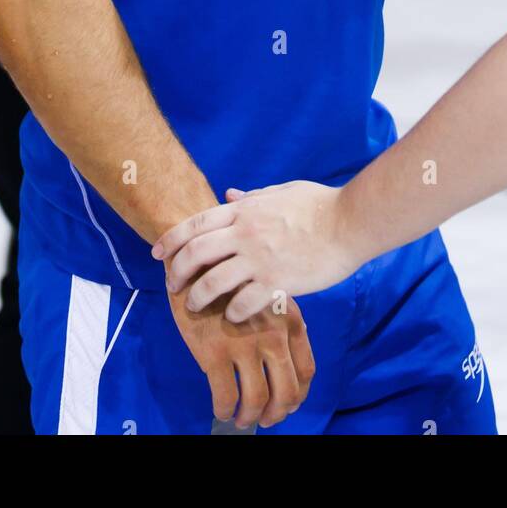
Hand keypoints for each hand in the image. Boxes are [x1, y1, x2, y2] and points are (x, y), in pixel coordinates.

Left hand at [155, 180, 357, 322]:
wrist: (349, 222)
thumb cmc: (319, 204)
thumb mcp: (281, 191)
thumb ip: (252, 195)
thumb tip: (229, 192)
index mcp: (244, 210)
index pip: (195, 223)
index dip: (170, 239)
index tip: (157, 252)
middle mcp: (245, 234)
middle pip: (195, 254)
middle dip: (177, 272)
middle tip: (173, 285)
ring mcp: (259, 259)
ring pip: (212, 283)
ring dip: (197, 298)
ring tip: (195, 306)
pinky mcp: (276, 281)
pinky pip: (243, 303)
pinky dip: (233, 313)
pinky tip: (233, 316)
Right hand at [166, 280, 314, 429]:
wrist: (195, 258)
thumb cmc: (231, 277)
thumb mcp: (267, 292)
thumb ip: (280, 323)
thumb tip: (284, 359)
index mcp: (290, 320)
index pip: (306, 369)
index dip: (297, 394)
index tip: (286, 403)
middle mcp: (273, 335)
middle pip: (287, 390)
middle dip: (277, 412)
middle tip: (266, 419)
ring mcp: (244, 344)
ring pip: (257, 399)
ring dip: (250, 416)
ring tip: (241, 418)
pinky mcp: (214, 351)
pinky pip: (225, 396)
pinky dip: (225, 410)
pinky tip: (222, 409)